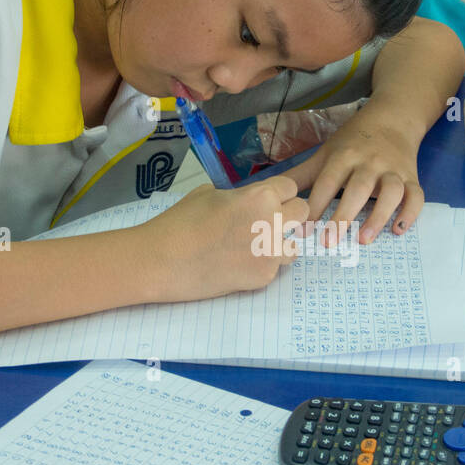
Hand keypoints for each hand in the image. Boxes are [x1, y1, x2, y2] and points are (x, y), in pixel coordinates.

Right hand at [137, 179, 308, 302]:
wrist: (162, 261)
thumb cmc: (180, 222)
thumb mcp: (209, 193)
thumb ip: (238, 196)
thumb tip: (246, 202)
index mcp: (260, 195)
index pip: (291, 187)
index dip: (279, 193)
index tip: (268, 201)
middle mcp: (273, 222)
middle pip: (302, 213)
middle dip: (288, 216)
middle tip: (267, 224)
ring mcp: (271, 252)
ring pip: (295, 246)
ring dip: (281, 244)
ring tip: (254, 247)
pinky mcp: (264, 277)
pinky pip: (276, 268)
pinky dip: (262, 266)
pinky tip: (239, 265)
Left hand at [277, 96, 424, 246]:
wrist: (393, 118)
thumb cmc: (353, 141)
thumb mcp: (326, 153)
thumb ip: (300, 176)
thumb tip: (267, 192)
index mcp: (344, 156)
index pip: (328, 182)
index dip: (315, 206)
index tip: (303, 231)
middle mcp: (369, 162)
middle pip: (358, 189)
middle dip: (343, 215)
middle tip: (330, 242)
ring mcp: (393, 170)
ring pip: (390, 193)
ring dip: (378, 216)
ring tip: (363, 240)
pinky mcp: (412, 178)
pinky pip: (416, 196)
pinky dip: (410, 214)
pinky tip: (398, 231)